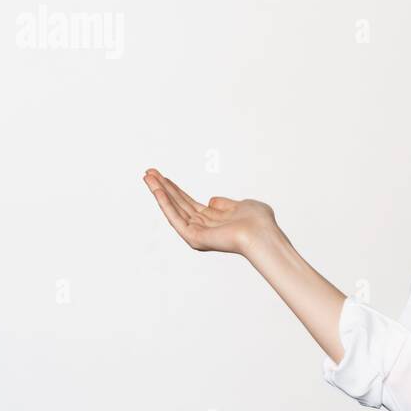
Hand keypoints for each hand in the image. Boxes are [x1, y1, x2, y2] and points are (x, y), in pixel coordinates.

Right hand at [143, 167, 277, 255]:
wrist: (262, 234)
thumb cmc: (260, 222)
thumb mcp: (242, 205)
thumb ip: (226, 203)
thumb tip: (211, 200)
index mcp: (213, 220)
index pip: (188, 202)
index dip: (175, 189)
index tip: (162, 176)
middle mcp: (203, 227)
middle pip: (177, 204)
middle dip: (162, 187)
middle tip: (148, 172)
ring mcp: (197, 233)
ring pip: (173, 209)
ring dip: (159, 192)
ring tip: (148, 177)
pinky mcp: (194, 237)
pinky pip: (176, 219)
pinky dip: (165, 204)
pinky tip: (158, 191)